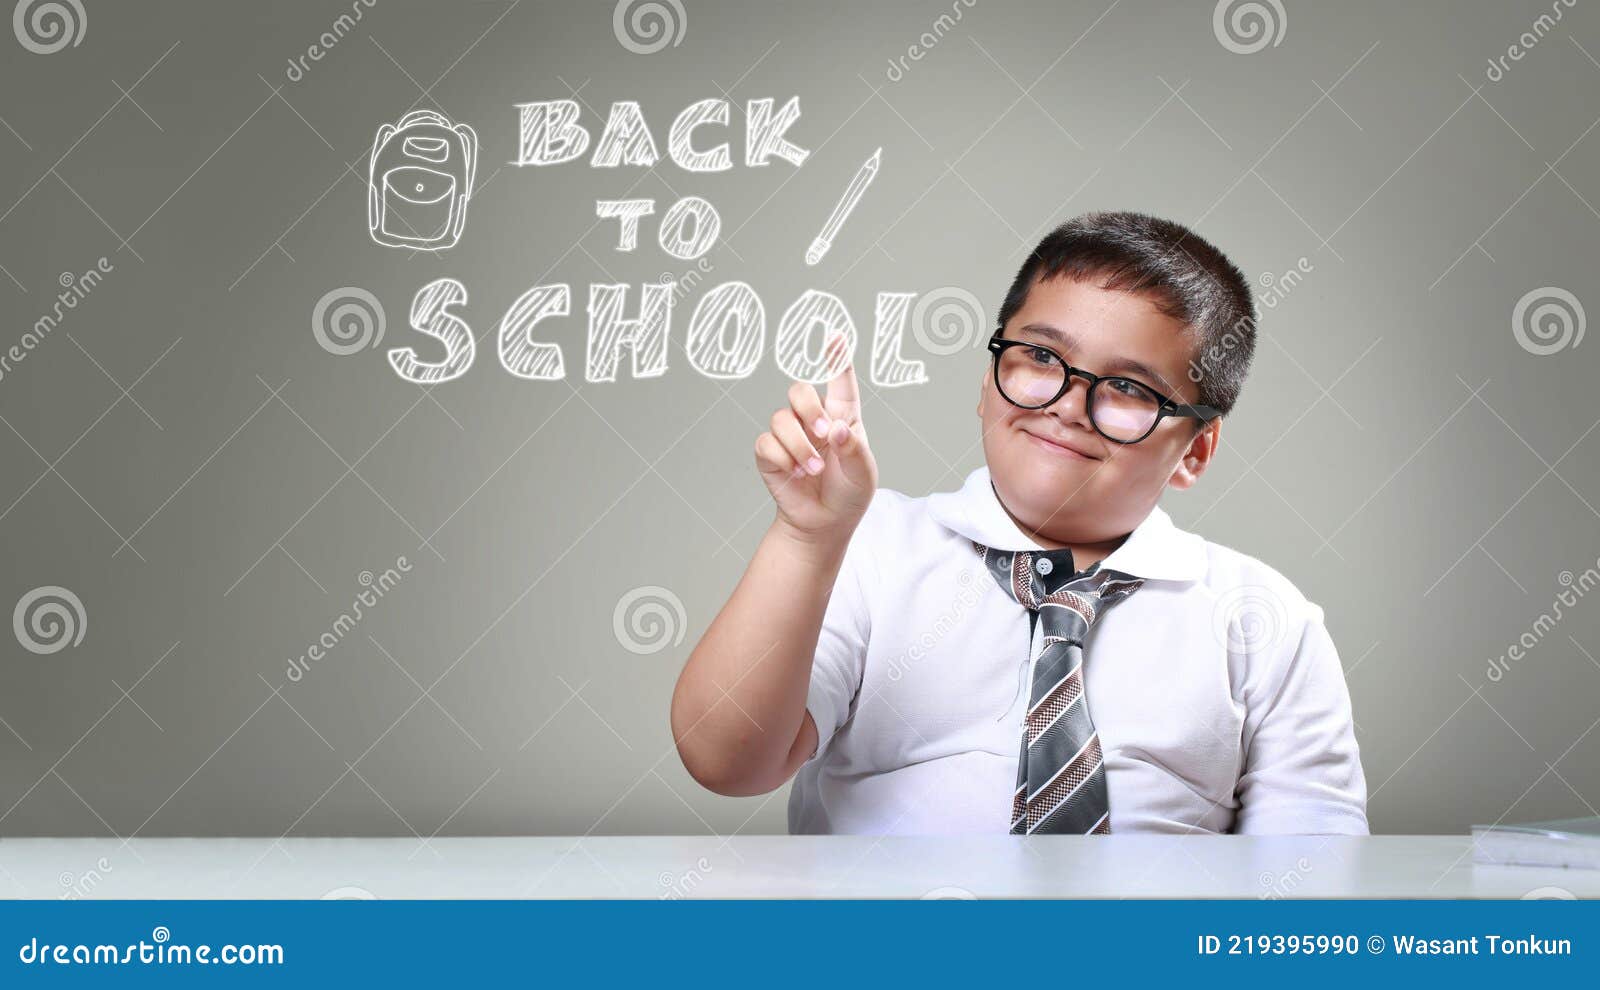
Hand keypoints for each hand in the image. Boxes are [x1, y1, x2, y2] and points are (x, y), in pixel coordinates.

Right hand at [753, 333, 877, 545]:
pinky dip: (782, 458)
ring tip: (814, 469)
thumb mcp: (864, 473)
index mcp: (842, 416)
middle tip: (823, 434)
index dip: (836, 357)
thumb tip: (836, 428)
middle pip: (799, 390)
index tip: (836, 337)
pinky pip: (765, 443)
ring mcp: (789, 436)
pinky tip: (795, 473)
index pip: (839, 381)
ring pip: (780, 418)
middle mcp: (813, 420)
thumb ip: (854, 449)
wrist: (825, 523)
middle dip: (809, 409)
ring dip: (799, 445)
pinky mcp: (770, 454)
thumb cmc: (849, 493)